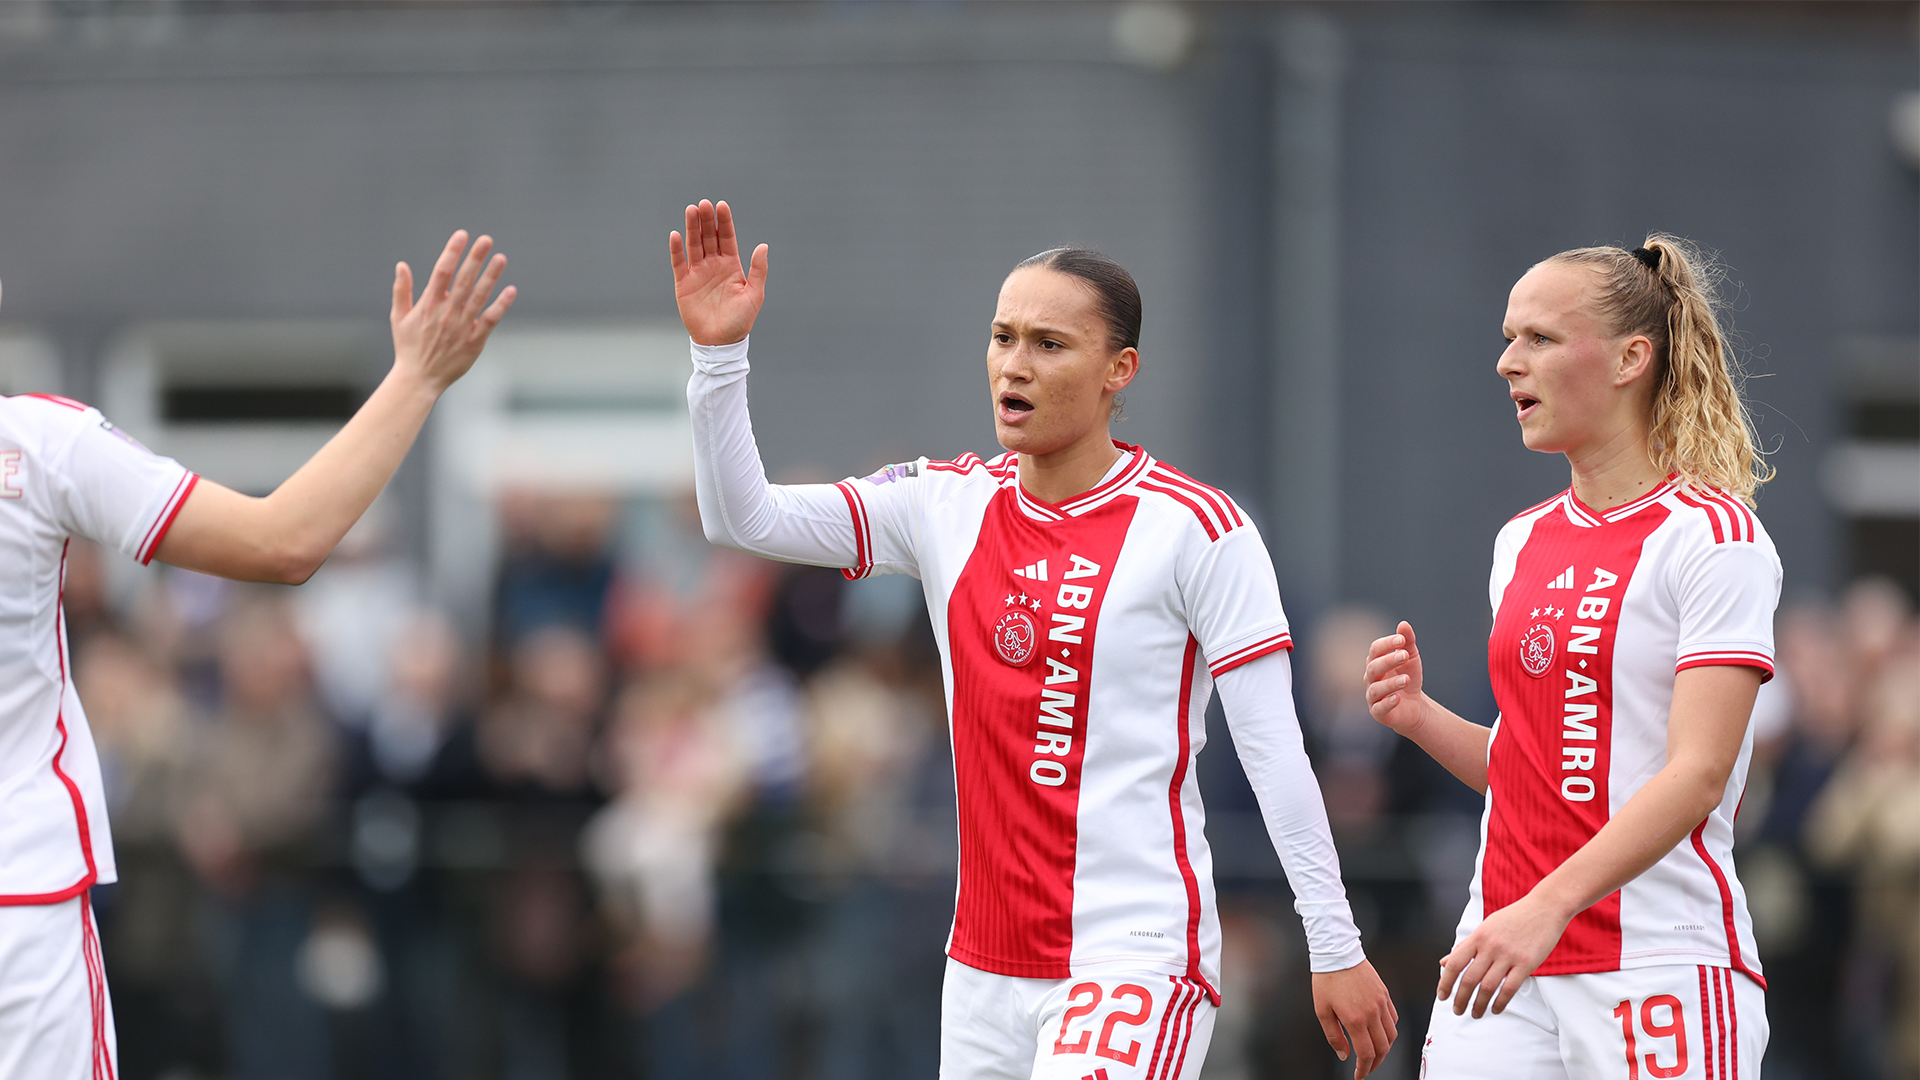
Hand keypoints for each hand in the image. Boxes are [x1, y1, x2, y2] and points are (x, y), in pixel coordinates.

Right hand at [391, 231, 515, 393]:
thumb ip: (401, 290)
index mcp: (428, 304)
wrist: (419, 379)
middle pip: (463, 280)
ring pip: (479, 296)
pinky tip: (511, 290)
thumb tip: (401, 265)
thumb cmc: (408, 347)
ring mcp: (461, 326)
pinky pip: (490, 320)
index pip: (442, 272)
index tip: (462, 235)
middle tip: (486, 240)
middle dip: (475, 258)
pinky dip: (501, 305)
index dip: (452, 252)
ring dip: (491, 276)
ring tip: (501, 258)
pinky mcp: (474, 341)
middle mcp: (446, 312)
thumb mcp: (399, 317)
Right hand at [670, 199, 767, 346]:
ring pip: (693, 245)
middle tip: (703, 204)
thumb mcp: (754, 294)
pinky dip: (676, 249)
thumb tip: (763, 245)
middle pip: (708, 236)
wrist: (720, 342)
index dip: (724, 222)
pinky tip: (676, 235)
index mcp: (731, 265)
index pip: (727, 237)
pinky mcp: (683, 283)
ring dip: (691, 228)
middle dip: (706, 220)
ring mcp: (698, 272)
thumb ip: (758, 270)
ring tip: (691, 210)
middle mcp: (714, 265)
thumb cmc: (741, 320)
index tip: (721, 205)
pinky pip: (678, 263)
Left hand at [1311, 960, 1397, 1078]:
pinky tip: (1379, 1033)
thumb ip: (1334, 1036)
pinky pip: (1393, 1020)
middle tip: (1366, 1068)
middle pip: (1383, 1048)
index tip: (1359, 1075)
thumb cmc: (1327, 978)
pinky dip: (1389, 1031)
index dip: (1364, 1069)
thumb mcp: (1322, 1010)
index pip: (1366, 1054)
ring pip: (1392, 1036)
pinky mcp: (1385, 995)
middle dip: (1375, 1063)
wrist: (1337, 952)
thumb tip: (1343, 1054)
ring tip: (1373, 1053)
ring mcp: (1381, 1003)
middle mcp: (1372, 1013)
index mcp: (1355, 1019)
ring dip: (1384, 1049)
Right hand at [1365, 621, 1432, 735]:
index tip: (1402, 640)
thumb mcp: (1411, 659)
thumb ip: (1407, 642)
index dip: (1387, 644)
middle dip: (1389, 660)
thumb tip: (1403, 624)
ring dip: (1391, 683)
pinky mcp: (1379, 713)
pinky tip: (1398, 698)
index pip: (1375, 650)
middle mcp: (1370, 679)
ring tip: (1407, 679)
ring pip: (1376, 689)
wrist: (1414, 707)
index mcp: (1376, 662)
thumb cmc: (1408, 679)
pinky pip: (1379, 708)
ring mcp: (1373, 696)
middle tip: (1405, 656)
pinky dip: (1387, 703)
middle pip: (1373, 667)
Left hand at [1436, 892, 1569, 1017]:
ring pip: (1487, 986)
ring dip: (1479, 1004)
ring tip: (1475, 1013)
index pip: (1455, 963)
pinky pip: (1509, 988)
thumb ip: (1466, 946)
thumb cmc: (1515, 917)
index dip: (1445, 982)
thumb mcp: (1486, 926)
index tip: (1443, 995)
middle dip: (1460, 999)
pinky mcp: (1526, 963)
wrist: (1544, 908)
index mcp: (1478, 936)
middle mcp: (1490, 946)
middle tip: (1458, 1010)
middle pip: (1469, 979)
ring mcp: (1508, 955)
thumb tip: (1445, 961)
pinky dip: (1500, 1002)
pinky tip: (1495, 1009)